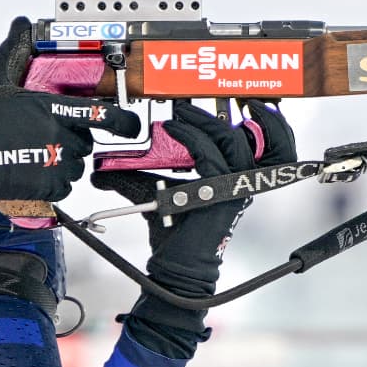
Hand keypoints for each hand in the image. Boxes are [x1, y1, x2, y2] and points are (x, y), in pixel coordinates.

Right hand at [0, 18, 139, 204]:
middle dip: (72, 139)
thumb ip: (16, 50)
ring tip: (36, 154)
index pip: (103, 116)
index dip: (123, 122)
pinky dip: (53, 183)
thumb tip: (22, 26)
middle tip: (46, 136)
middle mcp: (59, 136)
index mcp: (53, 108)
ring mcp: (53, 164)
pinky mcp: (43, 187)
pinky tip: (34, 172)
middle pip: (85, 141)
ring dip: (63, 162)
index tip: (129, 125)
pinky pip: (63, 188)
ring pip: (75, 166)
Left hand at [93, 101, 297, 356]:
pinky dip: (191, 139)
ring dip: (207, 122)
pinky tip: (172, 130)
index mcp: (236, 177)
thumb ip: (137, 177)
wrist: (175, 267)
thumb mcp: (155, 194)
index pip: (266, 144)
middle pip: (257, 138)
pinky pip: (211, 158)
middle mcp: (242, 182)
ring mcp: (234, 189)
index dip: (264, 121)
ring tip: (181, 112)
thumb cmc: (173, 232)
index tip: (239, 101)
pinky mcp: (220, 195)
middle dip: (229, 114)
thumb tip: (100, 170)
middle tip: (197, 100)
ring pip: (233, 143)